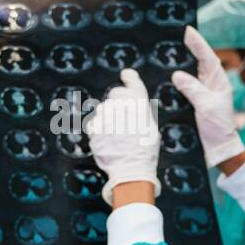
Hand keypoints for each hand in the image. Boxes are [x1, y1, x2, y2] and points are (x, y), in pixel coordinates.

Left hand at [82, 68, 161, 205]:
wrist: (130, 169)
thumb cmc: (145, 151)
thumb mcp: (151, 127)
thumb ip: (140, 112)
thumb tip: (132, 106)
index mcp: (139, 102)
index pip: (132, 81)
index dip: (129, 77)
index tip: (126, 75)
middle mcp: (121, 104)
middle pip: (115, 94)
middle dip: (118, 102)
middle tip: (123, 120)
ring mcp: (105, 114)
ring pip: (103, 109)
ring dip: (108, 118)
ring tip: (117, 136)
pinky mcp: (93, 126)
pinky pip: (94, 123)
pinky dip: (99, 130)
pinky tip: (108, 141)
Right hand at [171, 25, 244, 166]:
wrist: (218, 149)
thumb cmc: (217, 127)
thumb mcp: (206, 106)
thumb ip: (193, 89)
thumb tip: (177, 74)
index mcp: (218, 82)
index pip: (208, 57)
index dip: (198, 43)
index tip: (188, 30)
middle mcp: (210, 85)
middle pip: (198, 62)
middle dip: (188, 48)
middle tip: (174, 35)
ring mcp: (201, 93)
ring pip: (189, 74)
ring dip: (179, 64)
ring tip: (167, 50)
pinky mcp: (193, 103)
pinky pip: (183, 87)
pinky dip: (174, 81)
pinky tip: (164, 75)